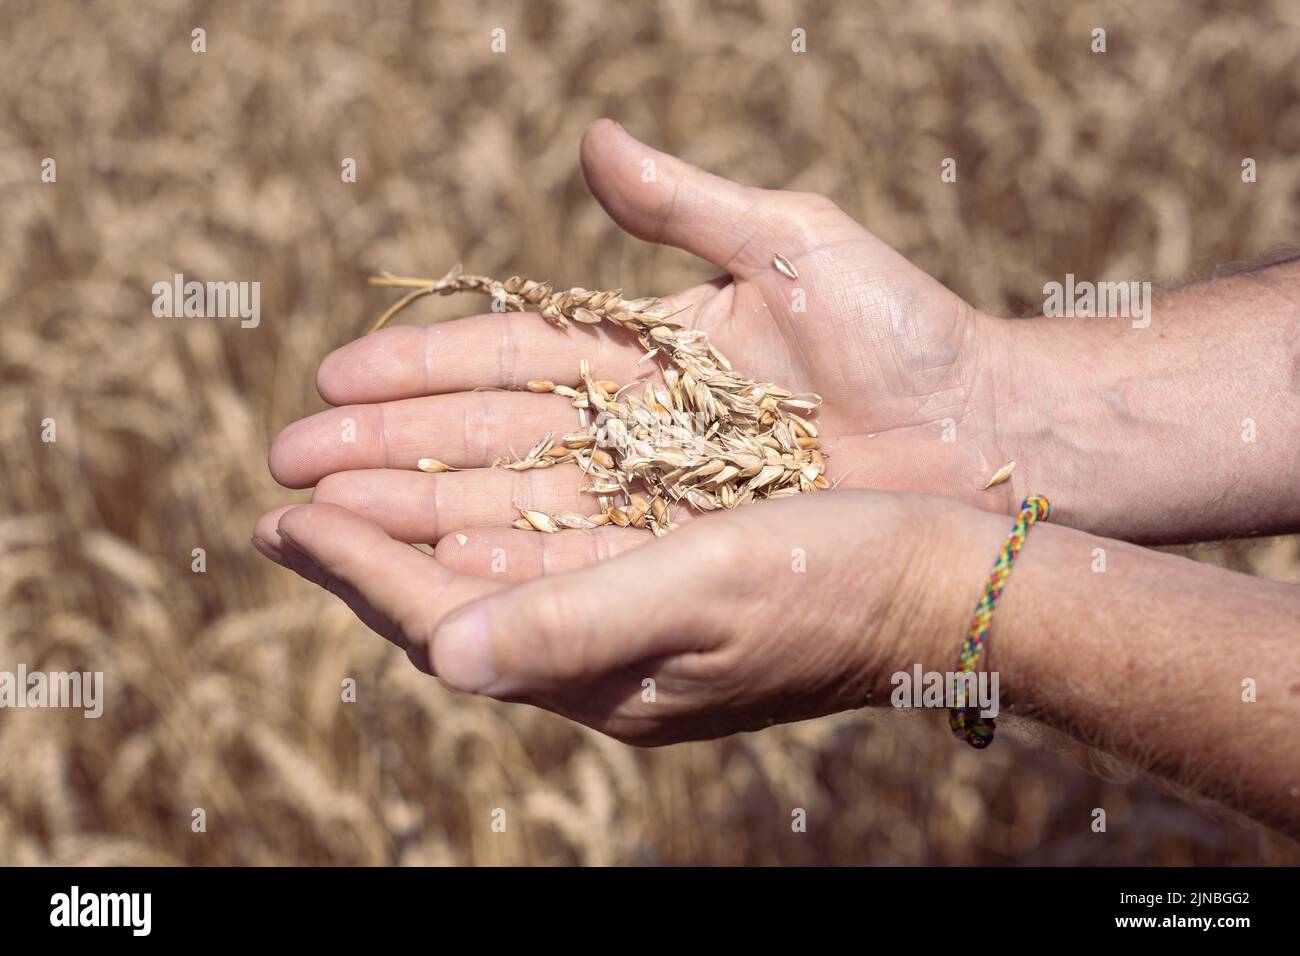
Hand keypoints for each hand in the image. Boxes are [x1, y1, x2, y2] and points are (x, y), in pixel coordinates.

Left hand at [256, 491, 967, 744]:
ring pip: (493, 571)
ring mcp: (632, 618)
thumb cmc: (840, 581)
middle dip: (365, 549)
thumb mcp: (705, 589)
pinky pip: (548, 552)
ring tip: (347, 486)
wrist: (942, 581)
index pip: (446, 622)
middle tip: (282, 500)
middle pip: (452, 600)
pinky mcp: (663, 580)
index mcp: (603, 671)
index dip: (359, 569)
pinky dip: (488, 518)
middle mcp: (604, 654)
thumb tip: (441, 657)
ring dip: (416, 525)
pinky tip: (463, 491)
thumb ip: (575, 620)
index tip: (282, 514)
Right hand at [257, 119, 1020, 557]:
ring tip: (326, 521)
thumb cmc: (902, 330)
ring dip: (419, 512)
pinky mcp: (686, 551)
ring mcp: (655, 494)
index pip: (507, 354)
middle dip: (388, 452)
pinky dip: (502, 563)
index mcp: (644, 348)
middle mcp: (634, 427)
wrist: (986, 431)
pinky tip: (427, 568)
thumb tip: (591, 139)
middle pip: (488, 438)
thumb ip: (687, 204)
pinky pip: (578, 558)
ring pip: (515, 503)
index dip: (420, 366)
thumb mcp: (791, 245)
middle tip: (288, 465)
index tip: (333, 376)